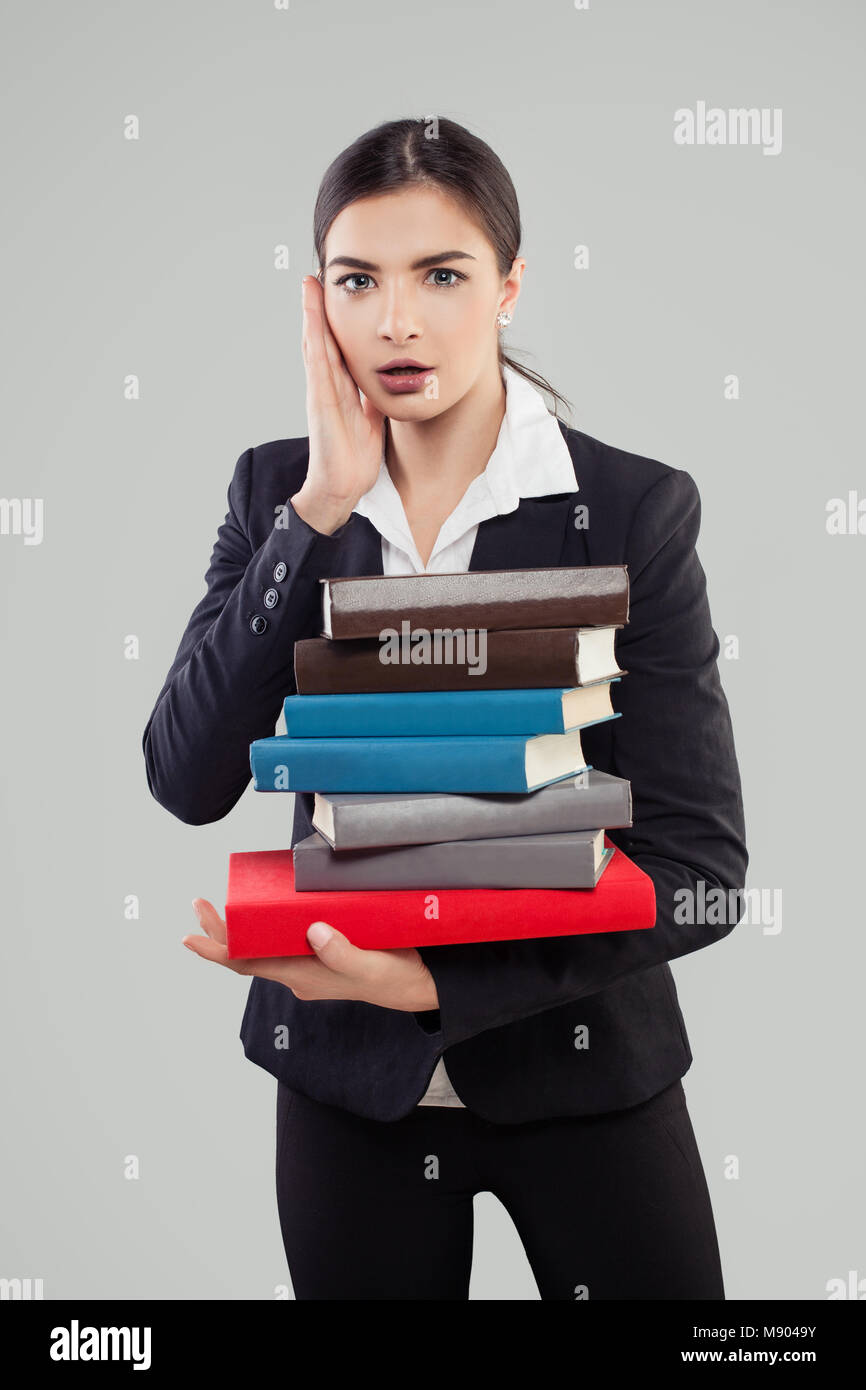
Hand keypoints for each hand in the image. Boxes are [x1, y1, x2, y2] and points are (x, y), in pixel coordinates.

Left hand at [184, 899, 438, 1012]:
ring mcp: (310, 965)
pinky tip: (268, 908)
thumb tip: (312, 932)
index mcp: (304, 976)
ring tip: (225, 902)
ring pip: (265, 946)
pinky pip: (285, 941)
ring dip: (242, 928)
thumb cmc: (396, 978)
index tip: (190, 936)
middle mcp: (299, 973)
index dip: (217, 951)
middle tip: (200, 902)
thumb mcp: (372, 967)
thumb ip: (342, 953)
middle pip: (249, 953)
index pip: (248, 964)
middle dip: (221, 932)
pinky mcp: (323, 954)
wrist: (419, 986)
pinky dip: (269, 925)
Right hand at [292, 274, 385, 533]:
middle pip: (324, 336)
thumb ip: (376, 399)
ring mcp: (321, 390)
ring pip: (316, 341)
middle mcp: (328, 384)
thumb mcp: (374, 419)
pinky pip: (316, 361)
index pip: (341, 345)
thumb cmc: (355, 457)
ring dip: (312, 311)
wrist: (342, 485)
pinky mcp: (319, 399)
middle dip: (322, 306)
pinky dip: (312, 335)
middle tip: (319, 273)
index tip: (343, 291)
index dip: (341, 319)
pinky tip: (311, 314)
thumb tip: (393, 381)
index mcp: (342, 388)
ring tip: (310, 281)